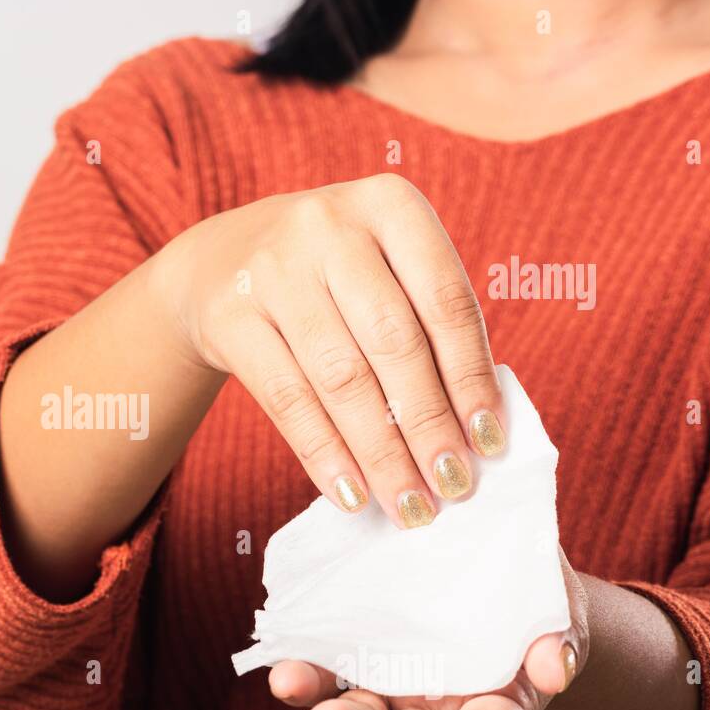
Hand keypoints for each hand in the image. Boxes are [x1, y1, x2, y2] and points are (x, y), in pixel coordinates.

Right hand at [151, 173, 505, 527]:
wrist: (219, 261)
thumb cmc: (330, 277)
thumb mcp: (382, 268)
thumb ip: (427, 326)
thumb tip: (475, 429)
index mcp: (390, 205)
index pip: (445, 301)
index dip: (471, 377)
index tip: (490, 442)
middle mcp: (328, 225)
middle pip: (393, 342)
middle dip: (429, 425)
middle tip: (454, 487)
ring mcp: (272, 268)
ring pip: (340, 377)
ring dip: (381, 452)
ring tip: (410, 504)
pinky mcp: (228, 313)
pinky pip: (285, 398)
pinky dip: (323, 453)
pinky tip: (350, 493)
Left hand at [268, 548, 590, 709]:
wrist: (488, 571)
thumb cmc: (530, 597)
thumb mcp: (554, 608)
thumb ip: (556, 637)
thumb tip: (551, 668)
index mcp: (496, 706)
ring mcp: (389, 689)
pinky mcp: (351, 658)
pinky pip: (324, 673)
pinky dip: (303, 674)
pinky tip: (283, 669)